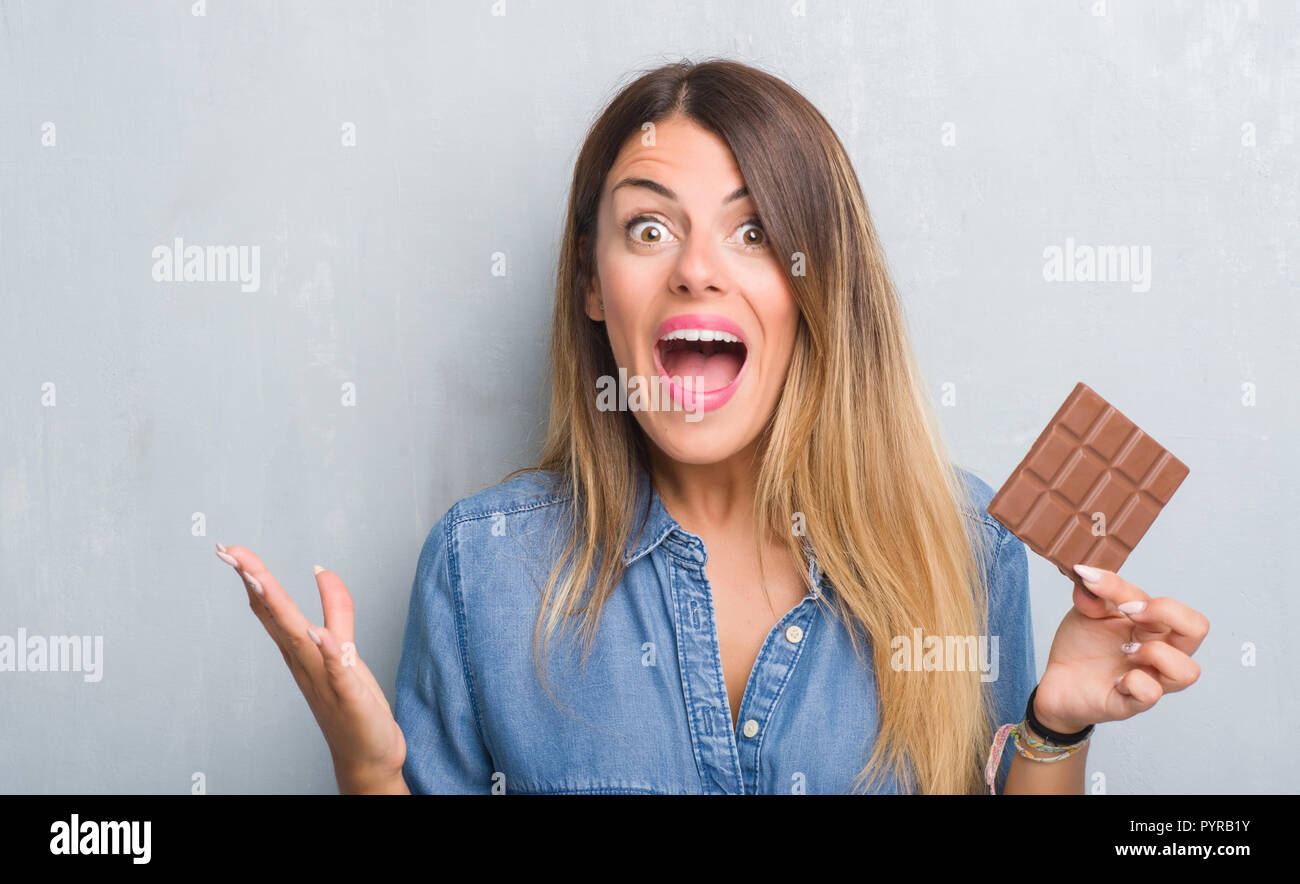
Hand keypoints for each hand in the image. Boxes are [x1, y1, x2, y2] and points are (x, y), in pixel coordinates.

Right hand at [214, 542, 407, 793]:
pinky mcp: (349, 695)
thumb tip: (320, 570)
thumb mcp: (342, 647)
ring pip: (300, 638)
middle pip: (278, 616)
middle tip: (230, 553)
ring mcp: (325, 678)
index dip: (252, 576)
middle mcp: (305, 662)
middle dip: (256, 582)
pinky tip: (320, 635)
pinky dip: (329, 653)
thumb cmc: (350, 703)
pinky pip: (338, 671)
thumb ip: (334, 608)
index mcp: (301, 649)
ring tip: (260, 579)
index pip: (271, 608)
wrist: (365, 756)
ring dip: (280, 610)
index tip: (230, 549)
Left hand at [1032, 563, 1208, 734]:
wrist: (1056, 680)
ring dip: (1156, 653)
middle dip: (1167, 612)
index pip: (1171, 605)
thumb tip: (1090, 575)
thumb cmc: (1083, 646)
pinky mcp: (1129, 704)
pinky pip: (1150, 695)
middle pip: (1197, 629)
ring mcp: (1149, 680)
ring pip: (1188, 671)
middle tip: (1130, 613)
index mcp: (1154, 628)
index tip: (1098, 587)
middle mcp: (1160, 654)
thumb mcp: (1087, 612)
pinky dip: (1134, 682)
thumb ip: (1095, 593)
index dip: (1138, 592)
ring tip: (1126, 651)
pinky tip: (1114, 678)